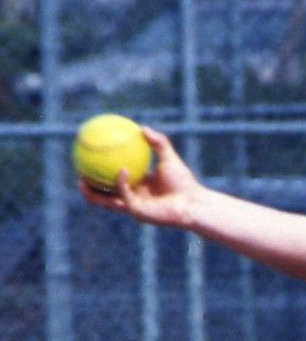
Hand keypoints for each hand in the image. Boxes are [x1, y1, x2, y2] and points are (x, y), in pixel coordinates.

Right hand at [78, 127, 199, 228]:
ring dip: (94, 194)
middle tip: (77, 174)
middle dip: (89, 188)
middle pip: (105, 195)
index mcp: (137, 187)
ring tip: (81, 181)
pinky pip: (126, 196)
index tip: (89, 161)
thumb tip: (142, 127)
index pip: (114, 181)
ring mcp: (134, 207)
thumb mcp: (168, 157)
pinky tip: (121, 170)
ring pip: (108, 202)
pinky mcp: (139, 213)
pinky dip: (122, 183)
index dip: (100, 173)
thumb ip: (157, 142)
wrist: (193, 202)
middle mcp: (133, 199)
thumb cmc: (183, 182)